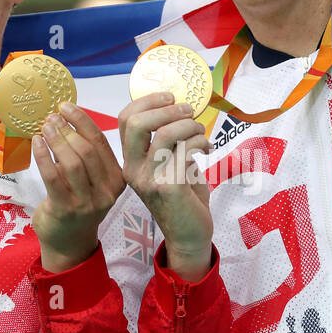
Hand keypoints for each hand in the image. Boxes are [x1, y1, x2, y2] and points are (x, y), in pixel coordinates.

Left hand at [31, 101, 126, 271]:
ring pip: (73, 161)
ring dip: (56, 140)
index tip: (66, 106)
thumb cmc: (79, 205)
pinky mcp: (66, 209)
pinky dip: (43, 156)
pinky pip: (54, 176)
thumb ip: (86, 157)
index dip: (82, 120)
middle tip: (51, 117)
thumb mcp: (92, 182)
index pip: (101, 142)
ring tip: (44, 128)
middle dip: (67, 129)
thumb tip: (65, 120)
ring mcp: (87, 201)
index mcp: (117, 179)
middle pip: (87, 150)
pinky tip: (36, 143)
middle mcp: (107, 190)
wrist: (69, 243)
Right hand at [118, 93, 212, 278]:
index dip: (147, 101)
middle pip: (136, 123)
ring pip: (164, 133)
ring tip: (201, 132)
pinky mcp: (170, 187)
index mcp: (130, 161)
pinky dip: (200, 141)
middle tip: (188, 111)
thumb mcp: (168, 165)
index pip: (124, 119)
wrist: (188, 235)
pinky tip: (207, 148)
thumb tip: (181, 108)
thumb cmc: (182, 198)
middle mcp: (133, 170)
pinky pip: (185, 150)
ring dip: (189, 125)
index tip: (171, 97)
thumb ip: (168, 141)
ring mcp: (149, 179)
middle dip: (166, 109)